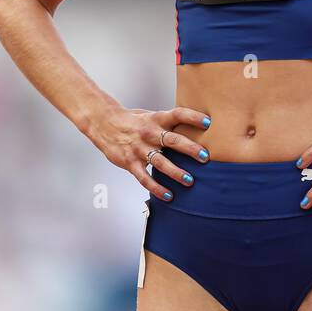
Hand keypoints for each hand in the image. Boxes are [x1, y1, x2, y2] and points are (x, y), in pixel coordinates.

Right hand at [88, 105, 210, 200]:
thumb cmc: (133, 120)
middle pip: (172, 140)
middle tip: (205, 157)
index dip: (192, 117)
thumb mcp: (150, 116)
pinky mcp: (130, 162)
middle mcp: (149, 133)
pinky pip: (144, 178)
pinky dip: (156, 188)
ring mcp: (139, 148)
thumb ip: (169, 124)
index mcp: (156, 119)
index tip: (208, 122)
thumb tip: (195, 130)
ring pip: (160, 162)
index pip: (177, 114)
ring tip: (189, 181)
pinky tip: (168, 196)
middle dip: (189, 149)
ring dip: (175, 172)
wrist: (103, 123)